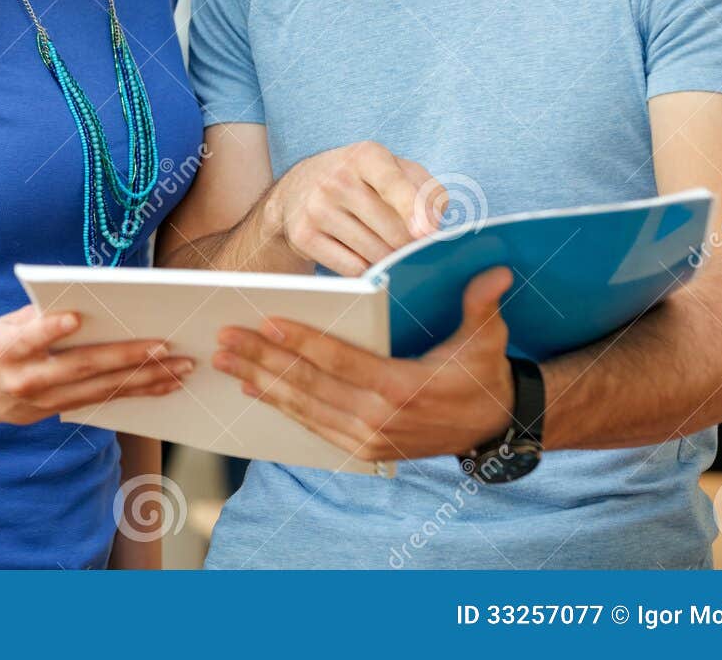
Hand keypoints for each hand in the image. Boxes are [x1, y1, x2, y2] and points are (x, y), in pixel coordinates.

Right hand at [0, 305, 194, 426]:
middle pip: (81, 366)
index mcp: (6, 349)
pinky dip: (135, 392)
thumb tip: (84, 299)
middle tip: (165, 347)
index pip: (29, 337)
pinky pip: (102, 401)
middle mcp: (26, 378)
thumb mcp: (3, 324)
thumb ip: (38, 315)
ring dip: (144, 380)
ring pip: (101, 389)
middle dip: (127, 357)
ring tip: (180, 369)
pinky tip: (163, 385)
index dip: (50, 329)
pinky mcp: (57, 412)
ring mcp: (43, 401)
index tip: (73, 317)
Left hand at [213, 266, 515, 462]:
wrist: (493, 428)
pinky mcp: (361, 451)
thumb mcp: (487, 338)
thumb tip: (497, 271)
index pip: (341, 361)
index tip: (267, 322)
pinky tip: (252, 386)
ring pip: (303, 407)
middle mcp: (379, 419)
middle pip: (310, 384)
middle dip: (262, 360)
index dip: (303, 342)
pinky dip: (280, 405)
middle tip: (224, 338)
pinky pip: (312, 425)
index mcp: (403, 388)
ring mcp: (368, 439)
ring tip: (226, 359)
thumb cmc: (482, 373)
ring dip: (260, 381)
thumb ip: (480, 304)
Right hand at [263, 140, 445, 275]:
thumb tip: (433, 229)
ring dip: (390, 259)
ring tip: (383, 245)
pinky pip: (353, 268)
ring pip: (375, 254)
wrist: (297, 189)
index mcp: (366, 156)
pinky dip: (367, 270)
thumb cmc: (360, 180)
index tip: (426, 232)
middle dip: (410, 244)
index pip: (393, 183)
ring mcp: (317, 208)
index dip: (413, 209)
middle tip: (409, 241)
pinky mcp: (304, 236)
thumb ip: (427, 192)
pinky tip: (360, 254)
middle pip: (393, 231)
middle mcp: (337, 179)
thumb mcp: (395, 170)